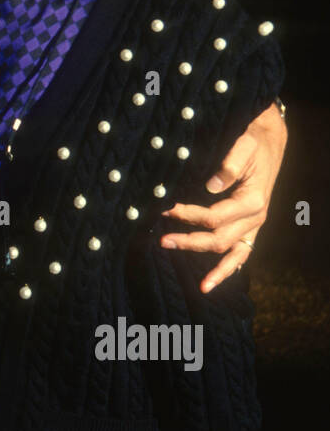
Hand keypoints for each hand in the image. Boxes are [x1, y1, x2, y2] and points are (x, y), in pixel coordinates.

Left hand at [159, 101, 286, 292]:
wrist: (268, 144)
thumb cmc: (253, 144)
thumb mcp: (243, 145)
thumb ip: (229, 165)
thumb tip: (210, 186)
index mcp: (252, 200)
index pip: (215, 217)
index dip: (188, 215)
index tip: (166, 209)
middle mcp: (255, 218)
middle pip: (219, 239)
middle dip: (190, 242)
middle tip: (162, 241)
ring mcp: (254, 226)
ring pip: (234, 255)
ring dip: (215, 270)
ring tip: (200, 287)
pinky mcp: (250, 228)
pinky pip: (242, 254)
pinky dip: (230, 269)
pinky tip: (214, 282)